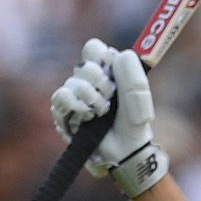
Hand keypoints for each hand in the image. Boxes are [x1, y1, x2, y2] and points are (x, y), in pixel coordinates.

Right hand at [50, 39, 167, 196]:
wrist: (124, 151)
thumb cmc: (133, 123)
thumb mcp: (139, 97)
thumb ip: (133, 74)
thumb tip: (120, 54)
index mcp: (106, 70)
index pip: (94, 48)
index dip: (102, 58)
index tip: (113, 73)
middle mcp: (88, 79)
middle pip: (85, 65)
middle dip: (101, 84)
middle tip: (110, 98)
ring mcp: (74, 94)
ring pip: (73, 82)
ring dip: (91, 99)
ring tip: (101, 113)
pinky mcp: (64, 110)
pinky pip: (61, 97)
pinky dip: (76, 107)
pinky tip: (86, 118)